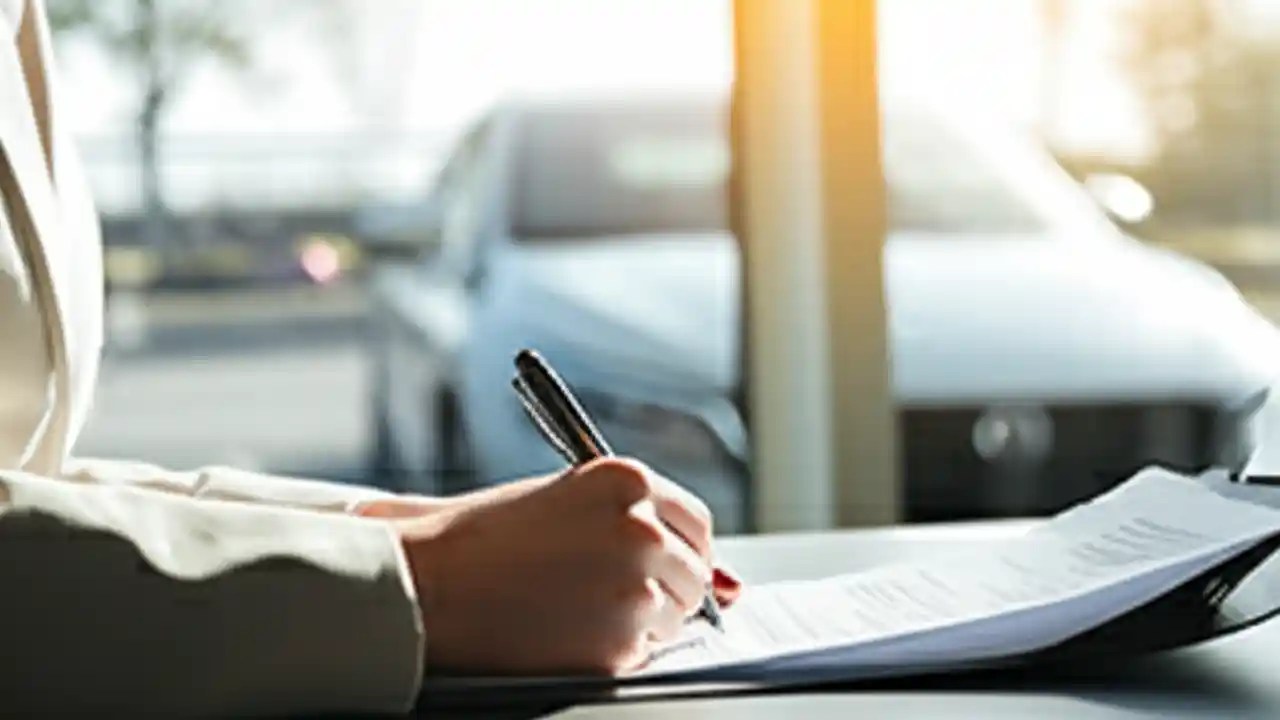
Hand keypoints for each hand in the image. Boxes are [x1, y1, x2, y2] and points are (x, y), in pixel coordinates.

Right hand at [393, 458, 722, 674]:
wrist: (428, 582)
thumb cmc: (485, 540)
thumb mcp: (569, 505)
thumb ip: (640, 527)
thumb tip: (731, 585)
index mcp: (628, 481)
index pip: (697, 524)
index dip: (680, 549)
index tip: (662, 562)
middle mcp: (641, 529)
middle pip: (694, 575)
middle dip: (664, 588)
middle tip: (608, 592)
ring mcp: (634, 586)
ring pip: (674, 619)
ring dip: (640, 621)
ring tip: (575, 606)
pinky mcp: (619, 642)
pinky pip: (644, 654)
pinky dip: (615, 651)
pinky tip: (567, 630)